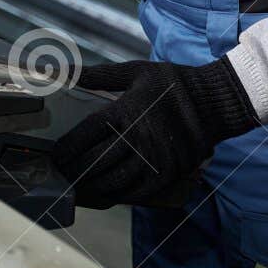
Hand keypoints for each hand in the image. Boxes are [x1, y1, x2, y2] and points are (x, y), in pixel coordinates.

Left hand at [53, 57, 257, 207]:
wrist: (213, 101)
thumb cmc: (171, 84)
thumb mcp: (135, 72)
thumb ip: (98, 75)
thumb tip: (64, 71)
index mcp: (126, 110)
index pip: (86, 134)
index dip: (66, 148)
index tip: (54, 155)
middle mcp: (137, 137)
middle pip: (94, 162)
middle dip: (73, 171)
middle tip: (61, 174)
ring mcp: (153, 159)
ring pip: (112, 182)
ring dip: (90, 187)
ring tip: (78, 186)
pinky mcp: (166, 174)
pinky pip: (134, 193)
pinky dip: (116, 196)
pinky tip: (104, 194)